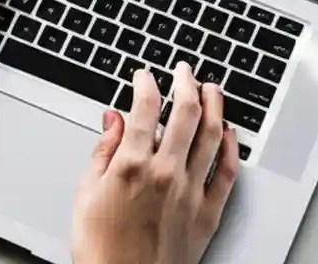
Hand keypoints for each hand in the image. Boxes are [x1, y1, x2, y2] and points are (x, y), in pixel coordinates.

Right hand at [71, 63, 238, 263]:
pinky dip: (232, 146)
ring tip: (212, 89)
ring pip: (212, 134)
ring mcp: (191, 191)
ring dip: (214, 105)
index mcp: (132, 165)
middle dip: (186, 82)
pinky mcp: (208, 212)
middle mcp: (166, 172)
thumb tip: (112, 120)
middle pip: (185, 111)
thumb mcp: (85, 195)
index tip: (145, 76)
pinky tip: (230, 133)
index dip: (146, 83)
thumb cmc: (101, 251)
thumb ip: (102, 152)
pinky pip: (228, 171)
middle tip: (184, 71)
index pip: (144, 107)